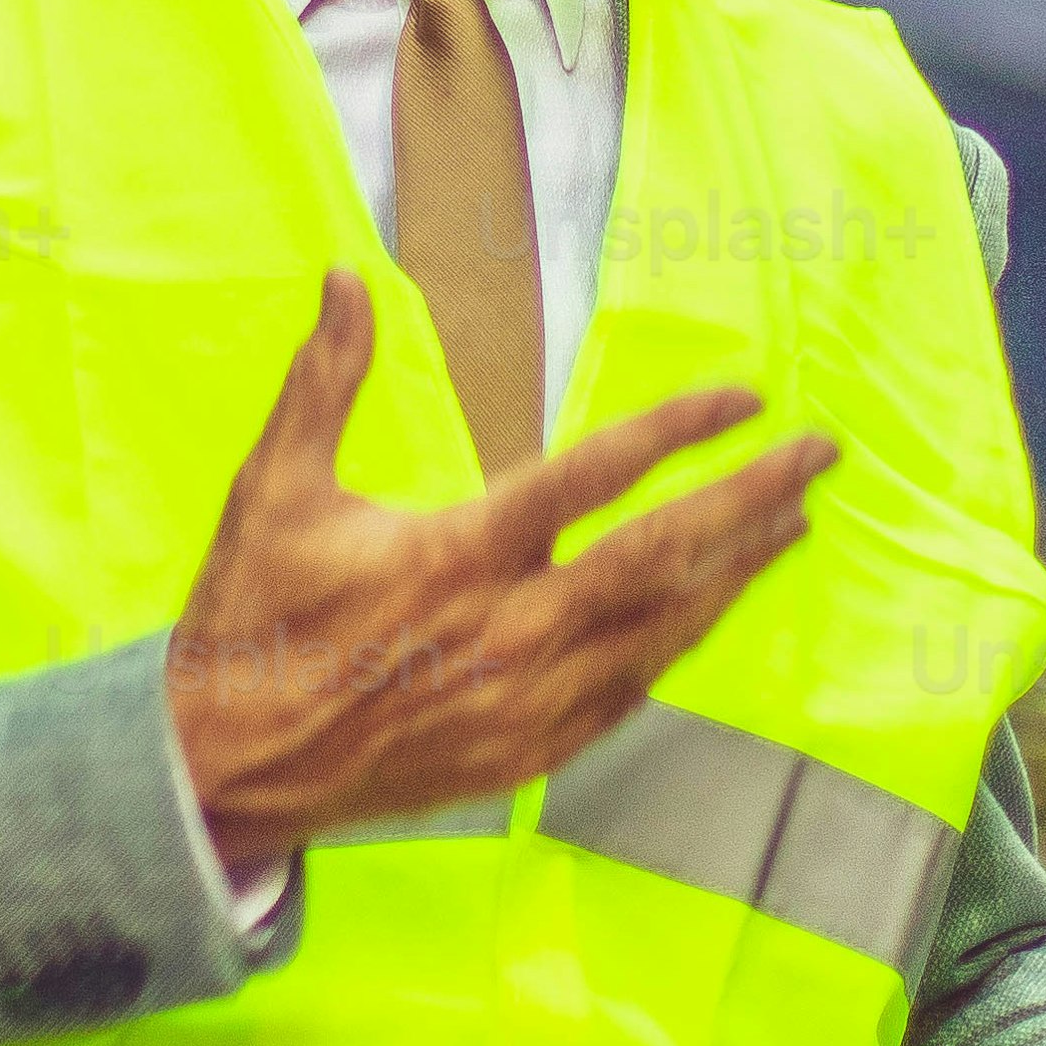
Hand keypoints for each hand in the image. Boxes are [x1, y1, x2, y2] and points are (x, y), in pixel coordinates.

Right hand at [162, 279, 827, 877]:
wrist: (225, 769)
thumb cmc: (248, 619)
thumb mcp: (271, 490)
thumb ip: (322, 380)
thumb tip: (342, 276)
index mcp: (456, 554)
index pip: (595, 476)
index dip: (679, 430)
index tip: (743, 395)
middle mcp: (509, 629)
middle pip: (664, 558)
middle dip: (752, 501)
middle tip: (819, 457)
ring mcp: (526, 701)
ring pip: (664, 632)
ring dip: (736, 573)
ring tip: (791, 524)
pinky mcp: (526, 753)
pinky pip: (631, 693)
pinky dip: (681, 644)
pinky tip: (710, 610)